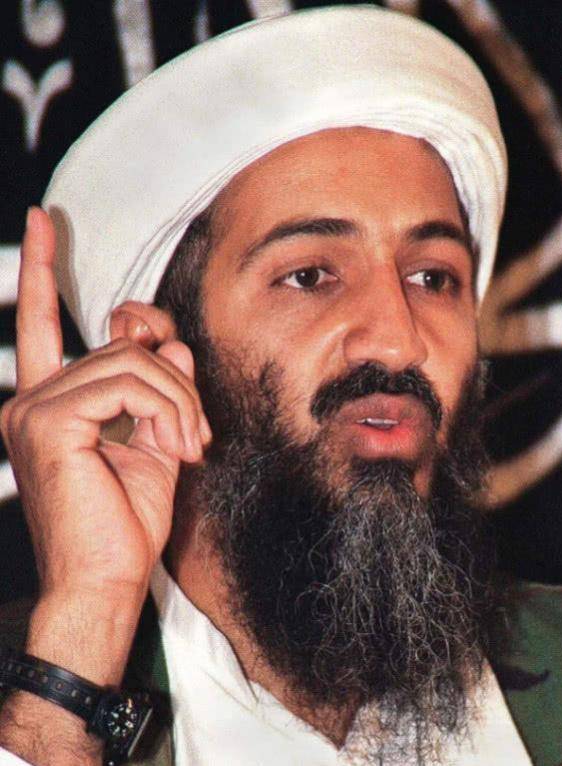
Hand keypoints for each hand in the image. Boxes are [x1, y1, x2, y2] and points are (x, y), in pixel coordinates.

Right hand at [0, 207, 210, 669]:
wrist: (108, 579)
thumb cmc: (128, 518)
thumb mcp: (157, 437)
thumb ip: (161, 384)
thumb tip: (168, 338)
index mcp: (52, 401)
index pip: (43, 322)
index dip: (42, 268)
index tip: (45, 221)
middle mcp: (33, 397)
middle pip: (123, 342)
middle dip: (176, 382)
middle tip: (195, 433)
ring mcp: (34, 406)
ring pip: (133, 359)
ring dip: (178, 400)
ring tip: (188, 444)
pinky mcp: (49, 419)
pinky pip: (130, 381)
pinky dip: (167, 408)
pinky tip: (174, 446)